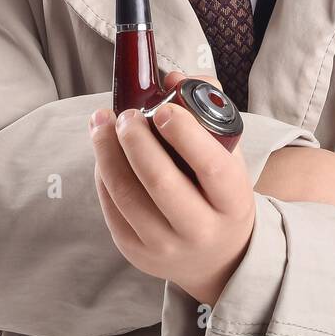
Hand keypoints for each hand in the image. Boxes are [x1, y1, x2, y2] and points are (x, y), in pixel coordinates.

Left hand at [88, 71, 255, 308]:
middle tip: (126, 114)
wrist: (217, 257)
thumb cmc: (220, 193)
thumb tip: (174, 78)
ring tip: (101, 123)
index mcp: (232, 202)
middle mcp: (202, 230)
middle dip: (136, 140)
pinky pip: (112, 208)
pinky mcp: (136, 252)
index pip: (210, 166)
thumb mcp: (230, 158)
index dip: (184, 134)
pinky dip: (104, 174)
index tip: (162, 109)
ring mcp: (166, 247)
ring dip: (107, 152)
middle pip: (161, 182)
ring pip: (127, 195)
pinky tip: (103, 151)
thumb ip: (209, 112)